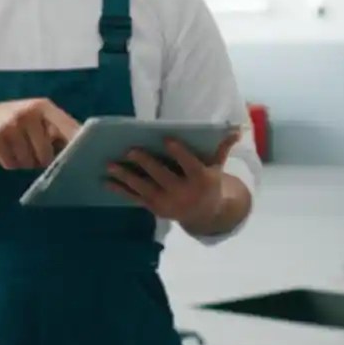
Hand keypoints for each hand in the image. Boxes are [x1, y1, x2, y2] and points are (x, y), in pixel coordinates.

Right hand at [0, 98, 79, 169]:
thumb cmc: (17, 123)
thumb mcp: (37, 118)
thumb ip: (58, 129)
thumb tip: (83, 149)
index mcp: (43, 106)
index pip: (67, 128)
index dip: (76, 145)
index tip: (83, 159)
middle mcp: (27, 113)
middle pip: (46, 154)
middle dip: (41, 160)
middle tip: (32, 151)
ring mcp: (9, 126)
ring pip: (28, 162)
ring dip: (24, 162)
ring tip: (17, 149)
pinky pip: (12, 165)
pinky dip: (10, 164)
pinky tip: (5, 151)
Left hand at [104, 131, 240, 228]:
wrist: (205, 214)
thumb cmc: (208, 181)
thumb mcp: (217, 166)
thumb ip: (221, 147)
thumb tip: (236, 130)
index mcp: (201, 180)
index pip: (190, 165)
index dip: (179, 153)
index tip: (167, 139)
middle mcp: (183, 193)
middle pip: (163, 176)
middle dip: (146, 163)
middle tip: (130, 149)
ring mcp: (168, 203)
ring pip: (144, 188)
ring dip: (126, 177)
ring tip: (110, 164)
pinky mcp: (155, 209)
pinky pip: (136, 198)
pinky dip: (121, 190)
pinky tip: (106, 181)